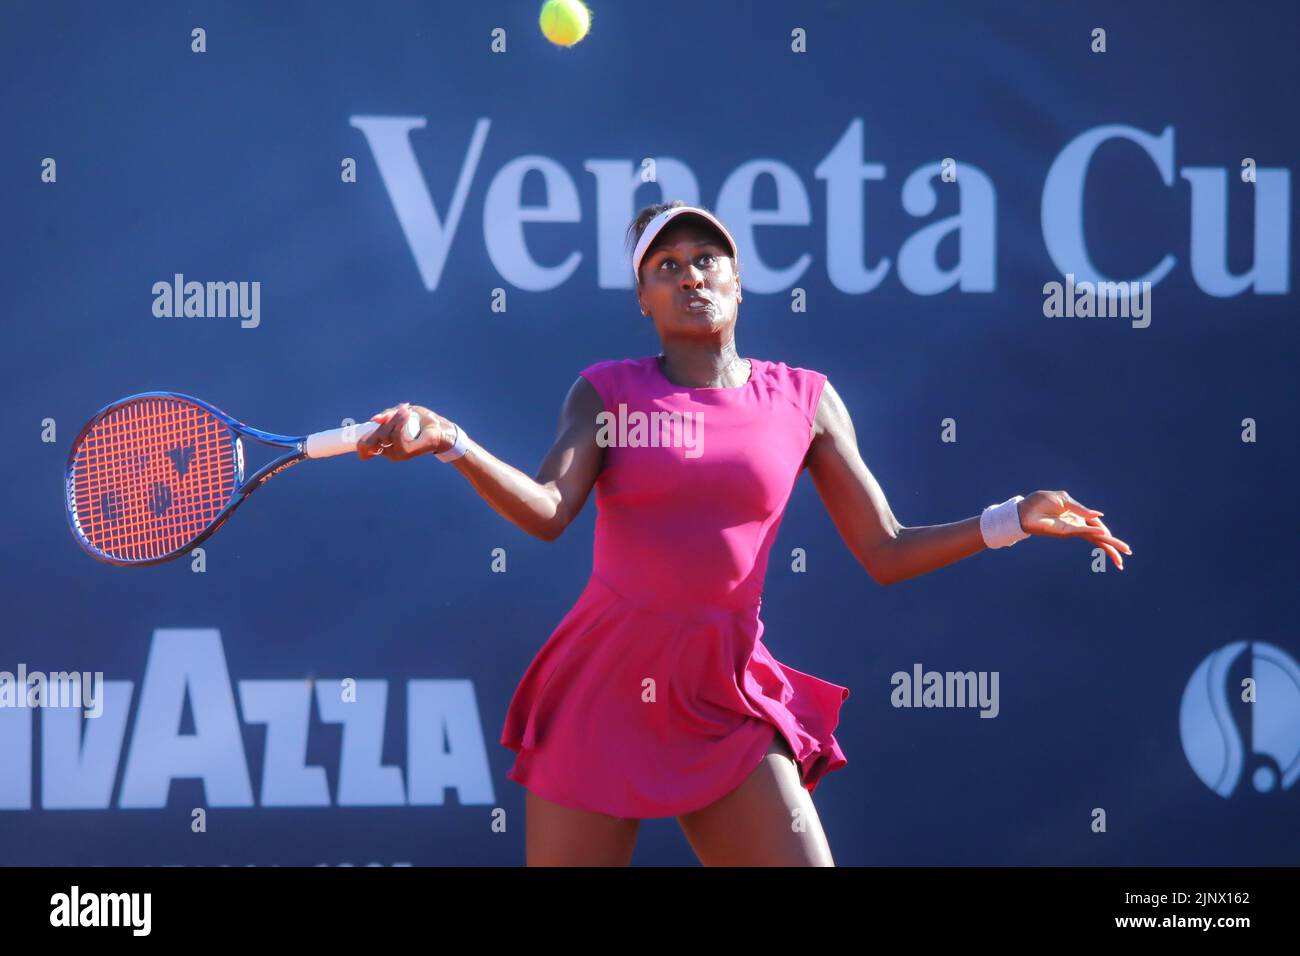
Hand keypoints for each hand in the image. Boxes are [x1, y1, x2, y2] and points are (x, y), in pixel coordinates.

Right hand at [356, 402, 453, 461]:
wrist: (441, 430)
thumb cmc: (422, 421)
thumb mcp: (402, 414)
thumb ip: (388, 415)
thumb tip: (374, 419)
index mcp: (385, 445)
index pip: (364, 448)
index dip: (361, 440)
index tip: (371, 424)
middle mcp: (388, 452)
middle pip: (374, 437)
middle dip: (386, 421)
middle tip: (400, 411)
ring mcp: (396, 454)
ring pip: (385, 435)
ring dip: (395, 420)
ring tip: (406, 411)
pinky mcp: (405, 453)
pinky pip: (396, 437)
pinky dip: (400, 423)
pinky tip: (407, 414)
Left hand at [1017, 490, 1132, 569]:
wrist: (1024, 510)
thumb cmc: (1040, 503)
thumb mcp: (1063, 500)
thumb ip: (1081, 509)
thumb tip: (1099, 515)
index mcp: (1078, 516)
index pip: (1097, 527)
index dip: (1107, 534)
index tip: (1115, 542)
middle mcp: (1077, 525)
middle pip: (1099, 537)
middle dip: (1113, 545)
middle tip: (1127, 554)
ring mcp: (1072, 529)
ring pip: (1094, 538)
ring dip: (1108, 545)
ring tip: (1120, 558)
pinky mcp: (1064, 531)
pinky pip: (1082, 532)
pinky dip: (1093, 533)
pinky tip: (1104, 536)